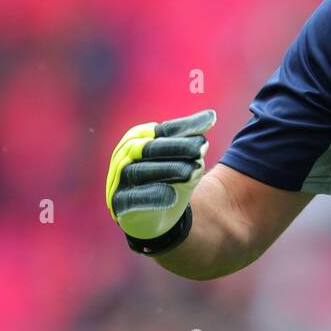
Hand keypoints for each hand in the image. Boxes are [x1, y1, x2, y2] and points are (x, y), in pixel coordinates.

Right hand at [105, 109, 215, 249]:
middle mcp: (125, 154)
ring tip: (192, 171)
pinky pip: (132, 198)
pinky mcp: (118, 202)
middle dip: (177, 147)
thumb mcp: (184, 157)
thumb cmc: (170, 176)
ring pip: (141, 171)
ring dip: (167, 170)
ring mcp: (119, 177)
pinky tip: (171, 197)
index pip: (165, 131)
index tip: (212, 120)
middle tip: (202, 149)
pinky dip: (151, 197)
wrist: (154, 214)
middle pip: (151, 148)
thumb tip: (211, 115)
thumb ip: (193, 137)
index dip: (187, 127)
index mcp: (140, 137)